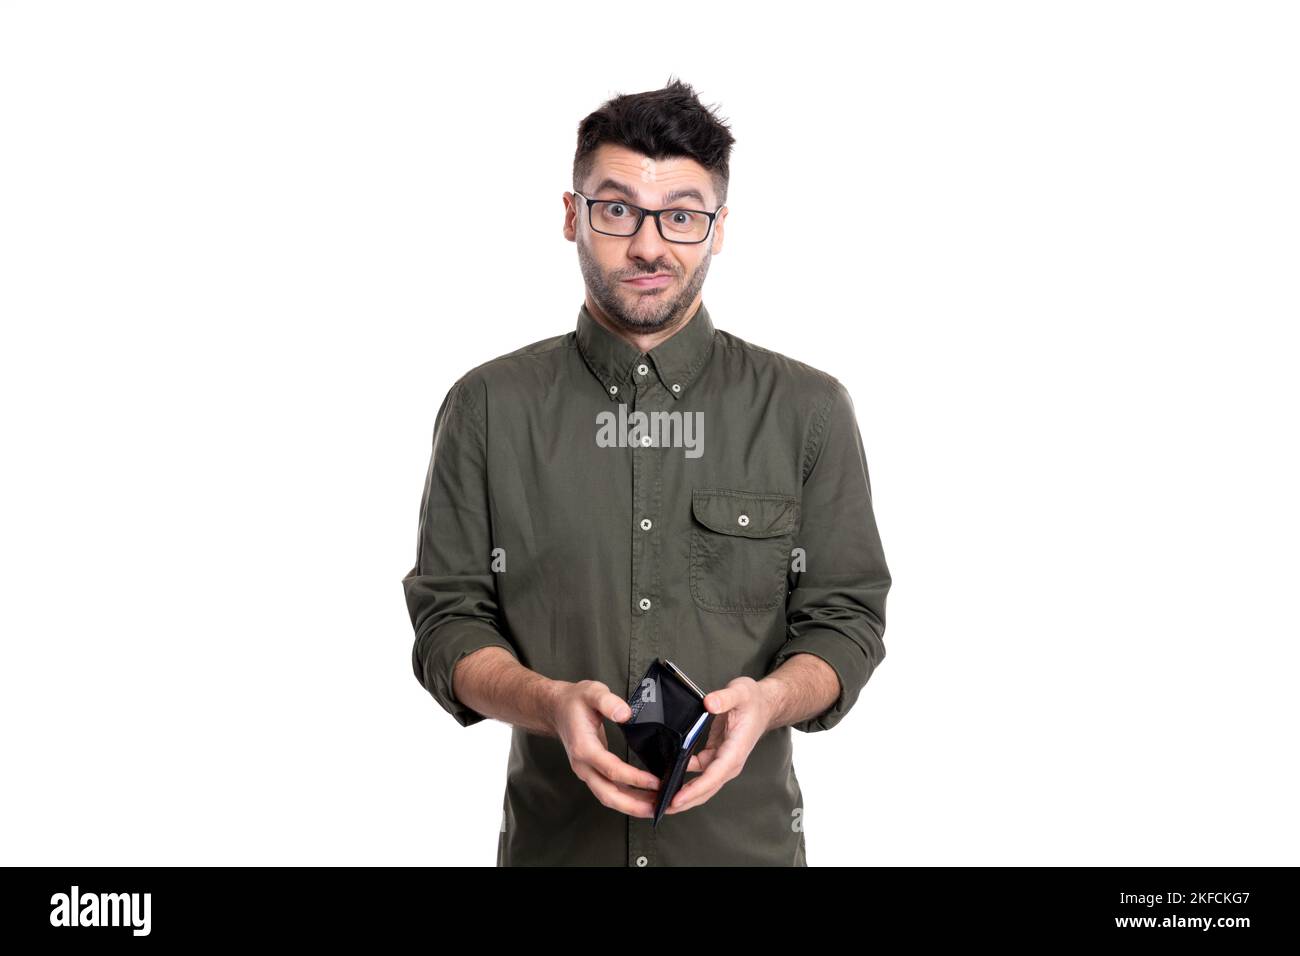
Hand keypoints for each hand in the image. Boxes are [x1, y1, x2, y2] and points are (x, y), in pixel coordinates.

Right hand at [546, 679, 662, 817]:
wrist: (557, 709)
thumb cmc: (575, 701)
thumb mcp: (592, 692)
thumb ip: (607, 701)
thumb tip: (625, 713)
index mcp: (583, 748)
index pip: (611, 769)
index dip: (634, 778)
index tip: (656, 782)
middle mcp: (583, 765)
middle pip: (608, 794)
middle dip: (634, 805)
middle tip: (660, 808)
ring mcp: (586, 772)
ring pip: (609, 798)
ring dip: (632, 807)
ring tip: (657, 808)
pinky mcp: (592, 773)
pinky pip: (610, 792)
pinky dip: (627, 799)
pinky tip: (644, 800)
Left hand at [664, 675, 778, 815]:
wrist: (762, 705)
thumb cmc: (753, 701)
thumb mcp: (740, 692)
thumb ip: (724, 698)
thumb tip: (709, 704)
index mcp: (735, 750)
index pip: (714, 774)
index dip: (696, 789)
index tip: (678, 799)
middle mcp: (729, 761)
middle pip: (707, 788)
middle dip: (685, 801)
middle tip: (661, 809)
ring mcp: (722, 761)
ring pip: (701, 784)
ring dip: (683, 794)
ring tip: (659, 800)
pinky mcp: (715, 757)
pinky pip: (698, 773)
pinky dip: (683, 779)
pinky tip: (667, 780)